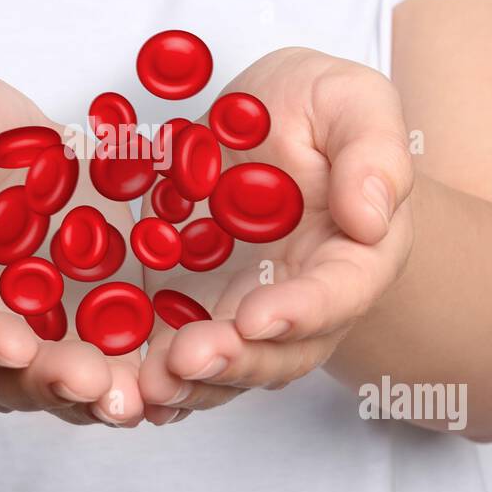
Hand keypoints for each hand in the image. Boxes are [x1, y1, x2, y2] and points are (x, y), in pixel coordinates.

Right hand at [0, 67, 143, 425]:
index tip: (11, 345)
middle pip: (3, 372)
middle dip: (50, 380)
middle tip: (92, 383)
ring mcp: (38, 326)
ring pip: (65, 377)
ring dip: (104, 392)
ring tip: (144, 395)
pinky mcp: (93, 313)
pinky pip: (119, 349)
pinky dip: (150, 366)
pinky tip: (189, 368)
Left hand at [138, 48, 414, 421]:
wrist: (266, 119)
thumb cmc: (319, 107)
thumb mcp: (352, 102)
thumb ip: (372, 153)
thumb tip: (371, 219)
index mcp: (355, 253)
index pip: (339, 293)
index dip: (301, 311)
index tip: (257, 318)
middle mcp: (306, 299)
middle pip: (281, 351)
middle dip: (233, 361)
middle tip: (185, 360)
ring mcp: (249, 311)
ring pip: (228, 366)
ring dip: (190, 383)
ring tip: (145, 386)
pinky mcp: (197, 308)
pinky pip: (179, 353)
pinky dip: (154, 375)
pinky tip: (120, 389)